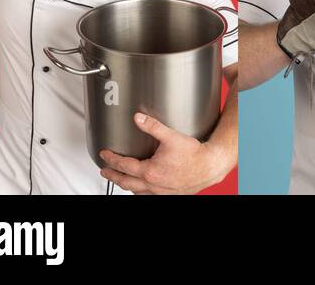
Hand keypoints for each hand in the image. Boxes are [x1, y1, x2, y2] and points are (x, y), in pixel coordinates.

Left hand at [99, 112, 232, 194]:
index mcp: (150, 171)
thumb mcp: (172, 137)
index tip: (105, 154)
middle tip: (105, 170)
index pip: (124, 165)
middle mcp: (153, 184)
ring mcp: (161, 192)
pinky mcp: (169, 194)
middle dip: (112, 175)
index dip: (111, 159)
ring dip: (125, 185)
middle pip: (125, 182)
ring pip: (136, 191)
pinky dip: (140, 191)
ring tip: (120, 179)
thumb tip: (138, 118)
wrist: (210, 166)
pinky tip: (141, 188)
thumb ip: (153, 127)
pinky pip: (148, 196)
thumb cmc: (194, 155)